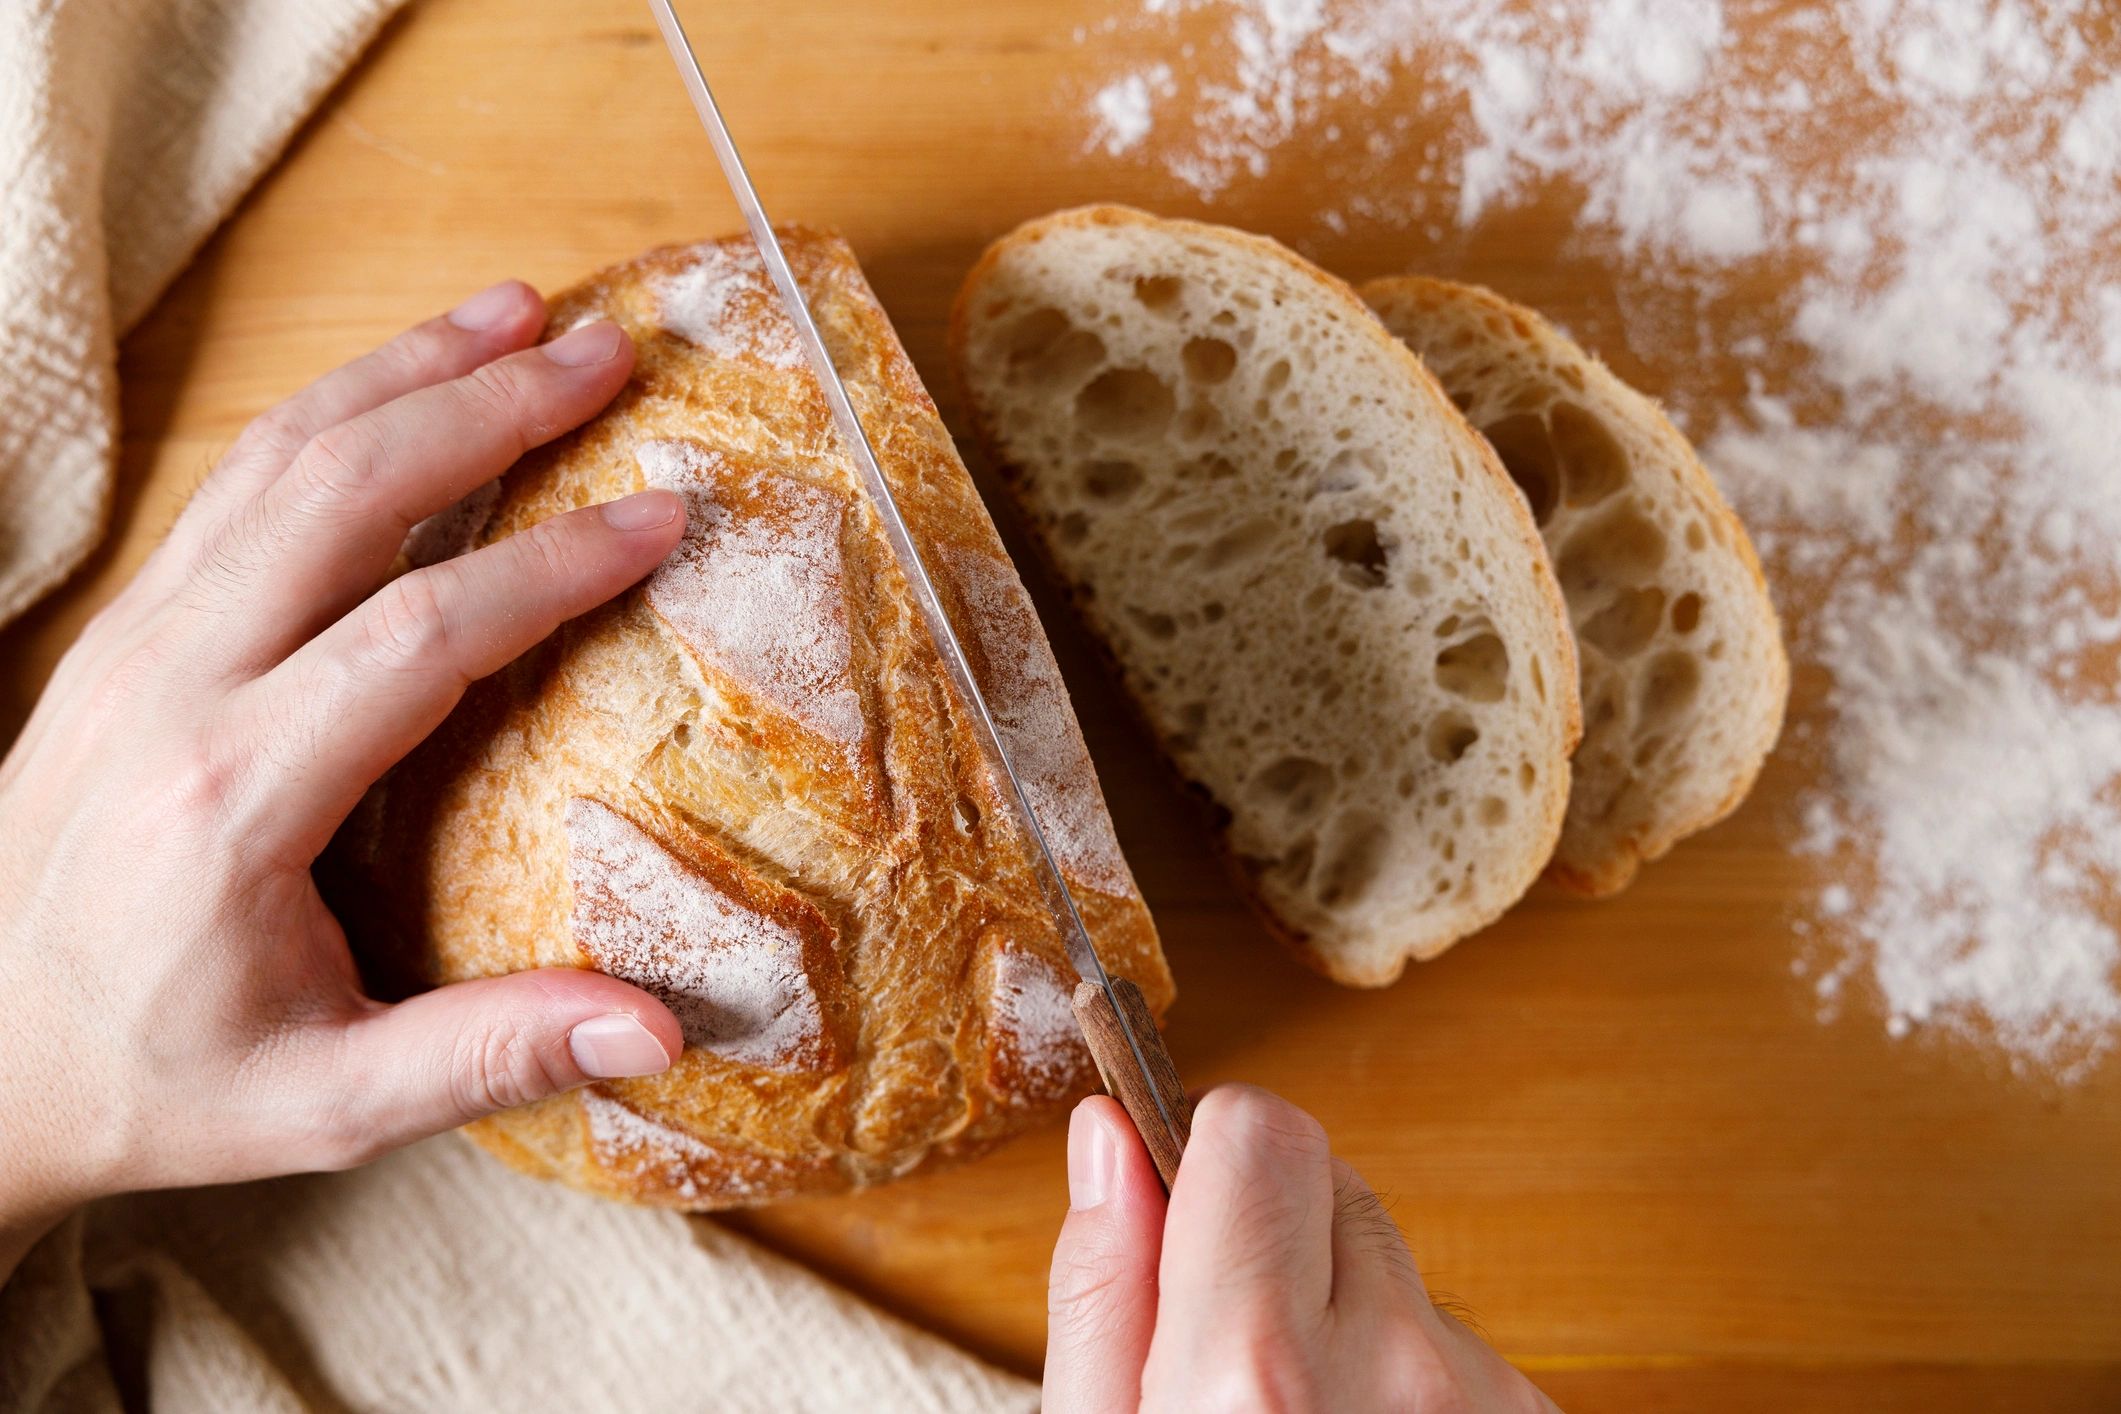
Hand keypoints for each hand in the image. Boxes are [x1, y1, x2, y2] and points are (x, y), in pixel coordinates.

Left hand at [0, 281, 688, 1274]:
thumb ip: (487, 1055)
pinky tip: (401, 380)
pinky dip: (331, 409)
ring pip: (277, 458)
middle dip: (487, 407)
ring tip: (518, 313)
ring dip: (405, 372)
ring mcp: (133, 643)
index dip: (551, 565)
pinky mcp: (123, 632)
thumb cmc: (150, 1080)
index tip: (658, 516)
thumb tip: (656, 1032)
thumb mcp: (321, 1104)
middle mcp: (173, 688)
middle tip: (608, 353)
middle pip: (344, 494)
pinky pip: (235, 483)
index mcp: (235, 798)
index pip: (420, 633)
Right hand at [1045, 1085, 1558, 1411]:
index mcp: (1254, 1369)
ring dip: (1348, 1318)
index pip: (1259, 1126)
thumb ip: (1103, 1292)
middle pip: (1331, 1178)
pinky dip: (1408, 1379)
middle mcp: (1394, 1369)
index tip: (1184, 1230)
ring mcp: (1480, 1396)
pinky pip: (1452, 1336)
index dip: (1206, 1168)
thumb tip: (1108, 1131)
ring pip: (1394, 1262)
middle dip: (1275, 1243)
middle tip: (1235, 1365)